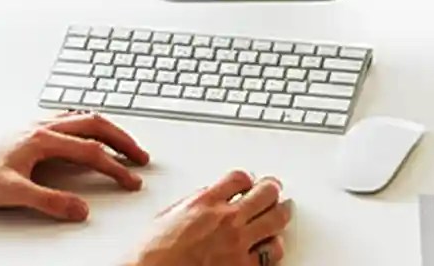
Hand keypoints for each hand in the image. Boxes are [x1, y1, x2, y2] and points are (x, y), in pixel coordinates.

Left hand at [0, 111, 150, 220]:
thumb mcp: (13, 193)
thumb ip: (50, 201)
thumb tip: (80, 209)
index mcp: (42, 139)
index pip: (90, 151)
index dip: (115, 168)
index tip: (132, 180)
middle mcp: (40, 126)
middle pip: (93, 124)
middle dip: (121, 139)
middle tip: (139, 155)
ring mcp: (31, 125)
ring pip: (79, 117)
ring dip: (104, 128)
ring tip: (118, 140)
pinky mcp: (23, 129)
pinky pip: (63, 118)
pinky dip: (82, 124)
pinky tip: (79, 132)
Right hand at [130, 170, 292, 265]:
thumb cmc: (152, 255)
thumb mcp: (168, 216)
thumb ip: (193, 204)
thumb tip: (208, 198)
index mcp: (205, 202)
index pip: (239, 178)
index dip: (248, 179)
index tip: (250, 182)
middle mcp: (226, 220)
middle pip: (265, 194)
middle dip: (272, 190)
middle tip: (275, 190)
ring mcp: (238, 245)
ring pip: (276, 223)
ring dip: (279, 217)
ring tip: (281, 215)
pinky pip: (271, 255)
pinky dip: (272, 249)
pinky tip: (272, 246)